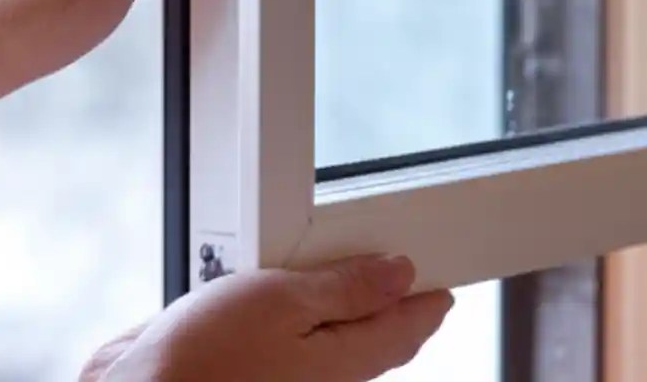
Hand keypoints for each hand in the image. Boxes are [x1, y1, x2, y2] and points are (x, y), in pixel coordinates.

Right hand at [81, 256, 454, 381]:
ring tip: (348, 275)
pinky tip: (277, 296)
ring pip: (325, 340)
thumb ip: (345, 288)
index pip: (405, 330)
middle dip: (386, 306)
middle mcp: (320, 377)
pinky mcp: (246, 367)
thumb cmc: (206, 359)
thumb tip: (399, 274)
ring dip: (337, 309)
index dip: (427, 303)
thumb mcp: (284, 300)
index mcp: (345, 362)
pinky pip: (284, 340)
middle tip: (402, 273)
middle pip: (369, 339)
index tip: (440, 283)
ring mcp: (282, 374)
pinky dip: (291, 315)